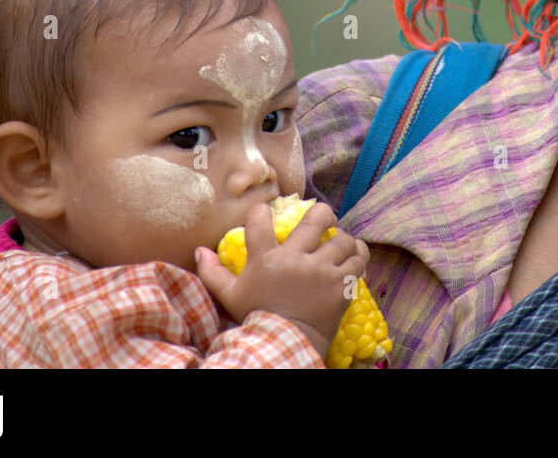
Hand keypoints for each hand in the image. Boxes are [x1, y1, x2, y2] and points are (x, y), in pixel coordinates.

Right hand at [195, 200, 369, 355]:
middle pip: (316, 219)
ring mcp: (321, 270)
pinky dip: (358, 254)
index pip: (260, 220)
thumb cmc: (257, 318)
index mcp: (266, 258)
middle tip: (324, 217)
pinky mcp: (341, 284)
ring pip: (342, 239)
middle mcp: (295, 259)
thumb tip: (198, 251)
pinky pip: (357, 259)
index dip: (262, 210)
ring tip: (340, 243)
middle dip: (323, 213)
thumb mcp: (231, 296)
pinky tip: (354, 255)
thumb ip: (214, 273)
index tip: (267, 212)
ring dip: (343, 239)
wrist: (285, 346)